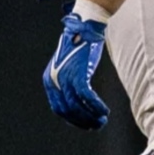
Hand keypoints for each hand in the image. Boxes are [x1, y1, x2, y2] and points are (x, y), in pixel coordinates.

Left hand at [43, 12, 109, 129]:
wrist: (83, 29)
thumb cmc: (78, 47)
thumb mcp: (67, 67)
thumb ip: (68, 83)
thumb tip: (79, 103)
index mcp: (49, 81)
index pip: (59, 109)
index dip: (72, 120)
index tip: (85, 124)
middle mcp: (54, 81)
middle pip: (68, 110)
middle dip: (83, 121)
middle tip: (97, 125)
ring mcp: (65, 78)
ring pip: (77, 106)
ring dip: (91, 116)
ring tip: (102, 120)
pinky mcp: (78, 74)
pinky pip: (87, 97)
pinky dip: (96, 106)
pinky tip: (104, 111)